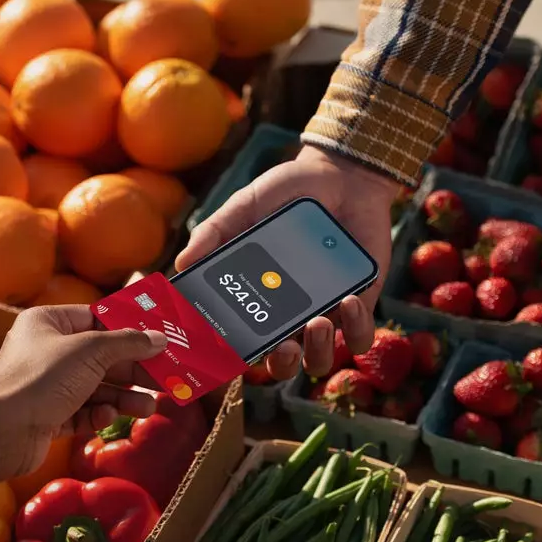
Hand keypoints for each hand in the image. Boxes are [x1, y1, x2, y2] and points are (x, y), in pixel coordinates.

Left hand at [0, 306, 165, 504]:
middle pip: (100, 357)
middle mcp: (45, 351)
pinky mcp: (48, 417)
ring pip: (95, 388)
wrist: (1, 431)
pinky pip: (82, 412)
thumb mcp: (91, 351)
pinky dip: (98, 416)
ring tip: (148, 407)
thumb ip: (128, 343)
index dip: (127, 328)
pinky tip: (107, 419)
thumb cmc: (41, 378)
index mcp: (47, 322)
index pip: (95, 319)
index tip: (158, 338)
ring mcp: (46, 386)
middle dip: (132, 370)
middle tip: (165, 378)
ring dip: (123, 397)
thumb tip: (158, 338)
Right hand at [176, 144, 399, 378]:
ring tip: (317, 322)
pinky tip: (348, 300)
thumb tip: (181, 262)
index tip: (228, 349)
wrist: (340, 177)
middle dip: (281, 364)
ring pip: (319, 359)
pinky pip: (360, 335)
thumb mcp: (244, 207)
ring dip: (318, 351)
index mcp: (256, 299)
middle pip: (280, 364)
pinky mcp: (360, 305)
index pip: (240, 341)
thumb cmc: (286, 194)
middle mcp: (288, 315)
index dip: (232, 355)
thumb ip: (215, 232)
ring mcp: (325, 314)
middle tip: (283, 346)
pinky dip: (357, 327)